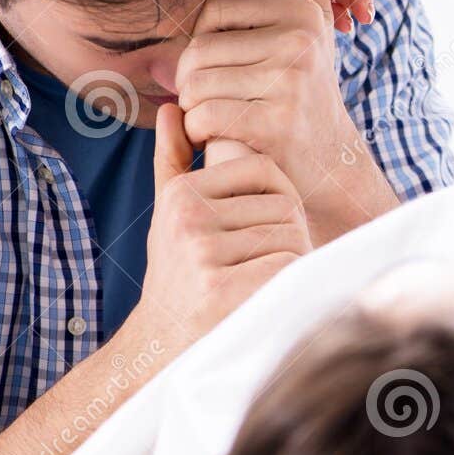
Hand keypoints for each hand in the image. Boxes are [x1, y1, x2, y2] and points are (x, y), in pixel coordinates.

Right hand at [128, 103, 310, 351]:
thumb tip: (176, 108)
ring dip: (292, 261)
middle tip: (267, 262)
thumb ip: (173, 161)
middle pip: (284, 206)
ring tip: (263, 280)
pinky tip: (265, 298)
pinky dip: (289, 284)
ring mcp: (203, 254)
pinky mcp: (222, 290)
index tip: (265, 227)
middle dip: (289, 235)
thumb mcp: (169, 216)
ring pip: (291, 238)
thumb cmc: (175, 275)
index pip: (263, 169)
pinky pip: (288, 267)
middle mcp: (189, 219)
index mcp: (182, 193)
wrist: (161, 345)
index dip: (279, 196)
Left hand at [177, 0, 398, 234]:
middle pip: (199, 51)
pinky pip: (204, 118)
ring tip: (220, 123)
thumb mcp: (312, 32)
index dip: (206, 45)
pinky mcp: (276, 123)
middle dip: (194, 85)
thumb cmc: (307, 97)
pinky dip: (201, 136)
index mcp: (301, 15)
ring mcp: (290, 82)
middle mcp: (301, 42)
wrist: (330, 170)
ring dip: (195, 113)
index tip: (226, 72)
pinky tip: (222, 143)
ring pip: (196, 87)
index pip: (214, 12)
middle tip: (214, 105)